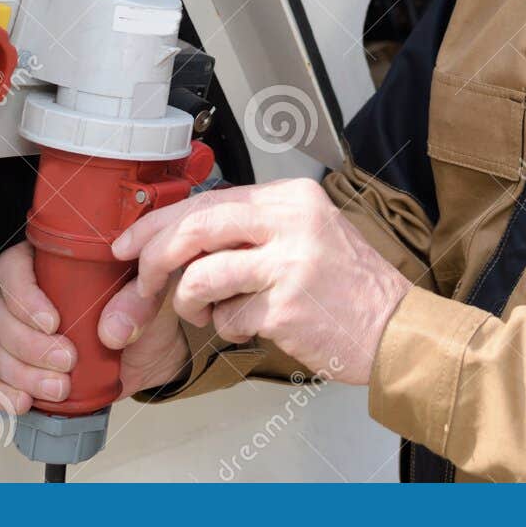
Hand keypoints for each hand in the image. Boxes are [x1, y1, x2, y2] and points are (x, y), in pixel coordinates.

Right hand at [0, 241, 189, 413]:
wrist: (152, 351)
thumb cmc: (145, 310)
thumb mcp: (151, 294)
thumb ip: (138, 301)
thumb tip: (113, 330)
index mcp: (51, 264)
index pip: (13, 268)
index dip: (24, 296)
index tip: (52, 322)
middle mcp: (28, 297)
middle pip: (0, 314)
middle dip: (29, 345)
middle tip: (66, 360)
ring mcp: (20, 333)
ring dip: (22, 373)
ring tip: (59, 387)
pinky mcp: (21, 367)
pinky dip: (4, 393)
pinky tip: (24, 401)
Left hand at [111, 178, 411, 385]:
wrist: (396, 328)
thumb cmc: (347, 287)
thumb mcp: (305, 234)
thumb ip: (250, 230)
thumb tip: (179, 237)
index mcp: (291, 197)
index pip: (207, 200)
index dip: (157, 222)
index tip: (129, 242)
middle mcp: (291, 221)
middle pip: (194, 229)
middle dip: (154, 259)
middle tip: (142, 281)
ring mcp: (290, 263)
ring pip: (201, 276)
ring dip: (191, 303)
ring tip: (210, 312)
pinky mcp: (287, 306)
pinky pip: (228, 318)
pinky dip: (230, 329)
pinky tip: (255, 327)